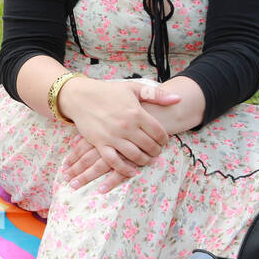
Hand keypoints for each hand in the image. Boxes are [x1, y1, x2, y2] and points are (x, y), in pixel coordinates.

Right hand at [59, 79, 180, 178]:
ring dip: (144, 160)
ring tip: (147, 159)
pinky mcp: (100, 144)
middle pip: (149, 145)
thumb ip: (156, 94)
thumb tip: (177, 99)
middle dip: (156, 151)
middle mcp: (126, 126)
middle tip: (157, 151)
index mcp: (136, 112)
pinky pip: (114, 161)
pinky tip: (132, 171)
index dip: (164, 139)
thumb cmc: (108, 91)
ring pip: (135, 155)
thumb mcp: (133, 88)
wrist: (81, 97)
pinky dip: (124, 169)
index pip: (158, 132)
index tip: (164, 140)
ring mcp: (113, 137)